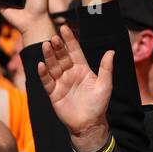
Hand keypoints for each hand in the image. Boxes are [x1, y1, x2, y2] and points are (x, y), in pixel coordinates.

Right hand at [37, 24, 113, 148]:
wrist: (89, 124)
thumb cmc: (99, 105)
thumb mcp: (105, 85)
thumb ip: (106, 68)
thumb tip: (111, 51)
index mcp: (82, 69)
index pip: (74, 51)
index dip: (69, 40)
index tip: (64, 28)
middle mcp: (70, 73)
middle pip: (62, 57)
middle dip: (57, 47)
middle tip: (53, 37)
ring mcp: (61, 83)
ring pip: (53, 66)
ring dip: (49, 56)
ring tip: (45, 46)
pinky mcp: (53, 93)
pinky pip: (47, 81)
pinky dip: (43, 74)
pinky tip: (41, 65)